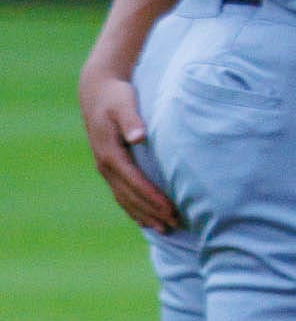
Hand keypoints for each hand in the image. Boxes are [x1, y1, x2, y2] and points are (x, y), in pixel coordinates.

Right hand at [78, 60, 178, 229]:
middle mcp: (105, 165)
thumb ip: (131, 119)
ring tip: (164, 229)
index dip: (152, 198)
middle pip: (130, 197)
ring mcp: (105, 168)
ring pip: (124, 200)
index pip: (135, 182)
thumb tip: (138, 136)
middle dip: (152, 212)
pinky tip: (145, 220)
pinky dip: (133, 209)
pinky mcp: (108, 167)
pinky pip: (120, 195)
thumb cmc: (116, 96)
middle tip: (174, 224)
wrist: (96, 91)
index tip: (170, 209)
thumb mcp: (124, 103)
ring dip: (143, 215)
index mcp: (110, 154)